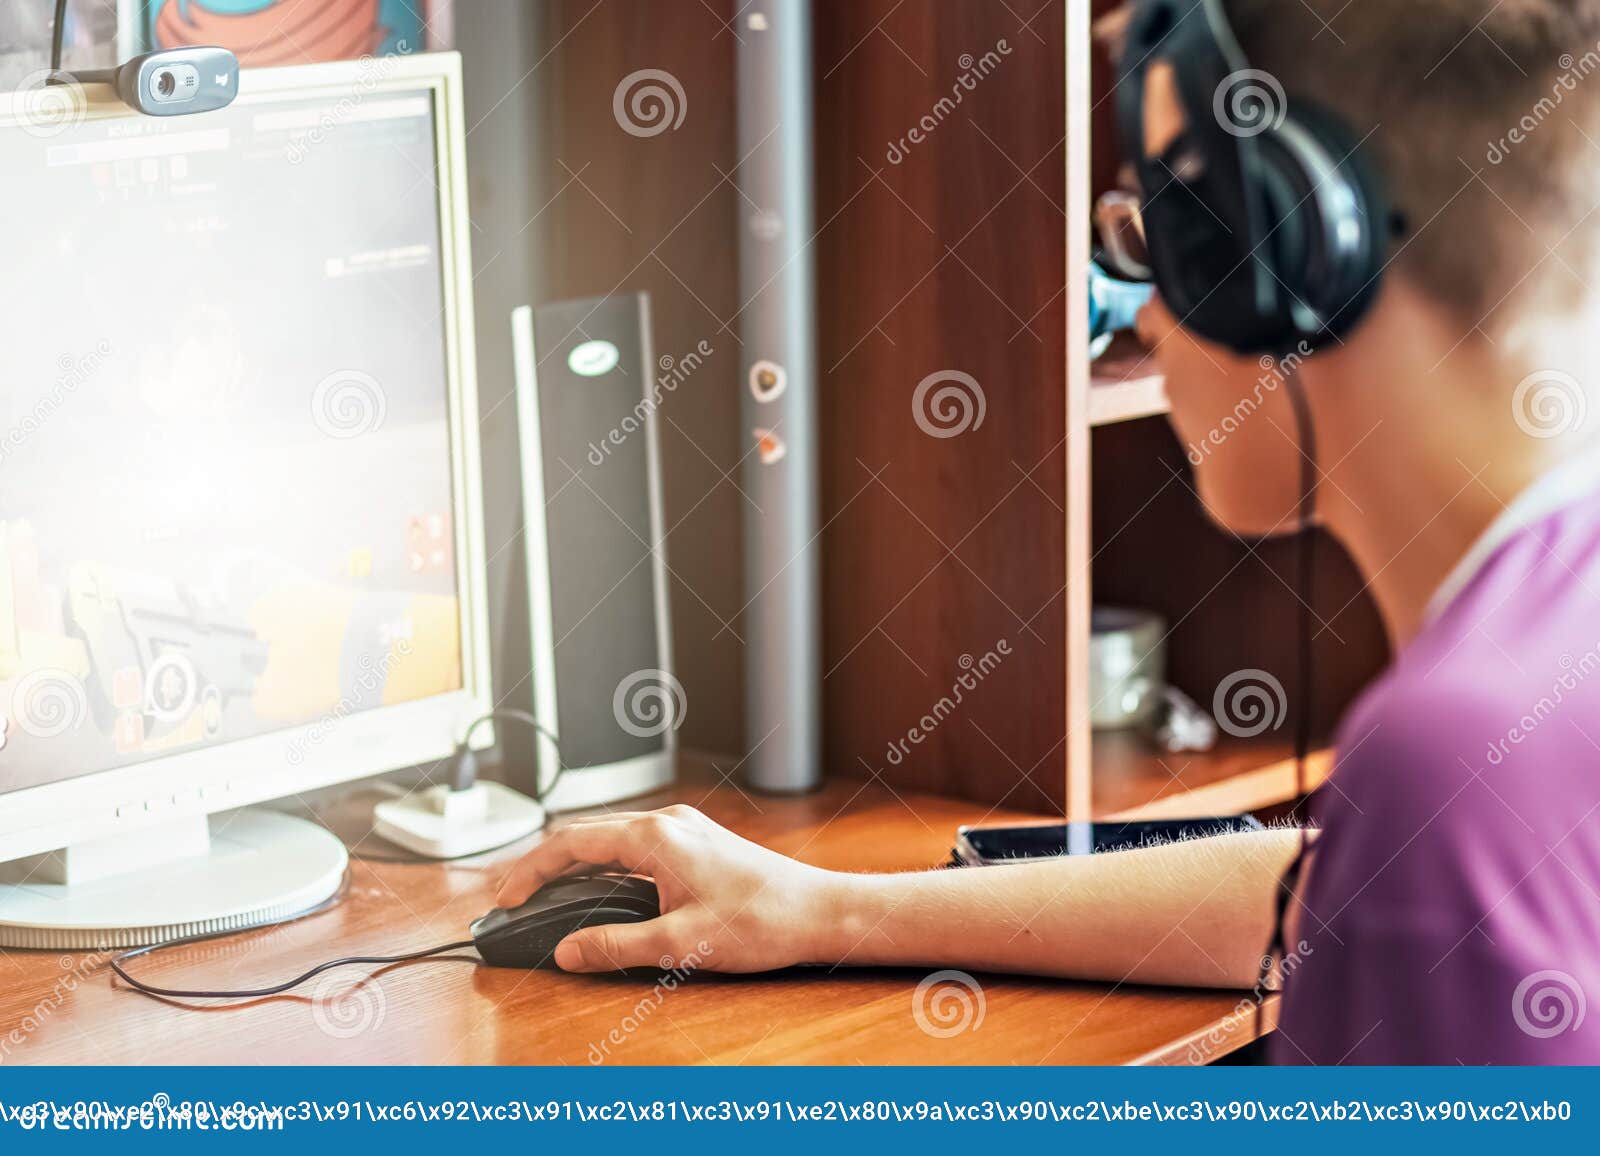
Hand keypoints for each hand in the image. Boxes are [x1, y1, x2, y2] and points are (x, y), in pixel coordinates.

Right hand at [494, 804, 843, 972]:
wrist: (818, 912)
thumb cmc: (762, 920)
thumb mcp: (679, 944)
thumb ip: (615, 946)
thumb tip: (567, 951)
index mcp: (656, 837)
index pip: (571, 843)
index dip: (530, 870)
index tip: (505, 898)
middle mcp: (668, 823)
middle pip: (586, 836)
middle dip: (544, 867)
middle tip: (515, 901)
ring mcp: (684, 830)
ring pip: (611, 840)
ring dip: (576, 866)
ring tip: (548, 899)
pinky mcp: (697, 844)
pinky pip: (635, 846)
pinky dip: (606, 867)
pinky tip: (601, 895)